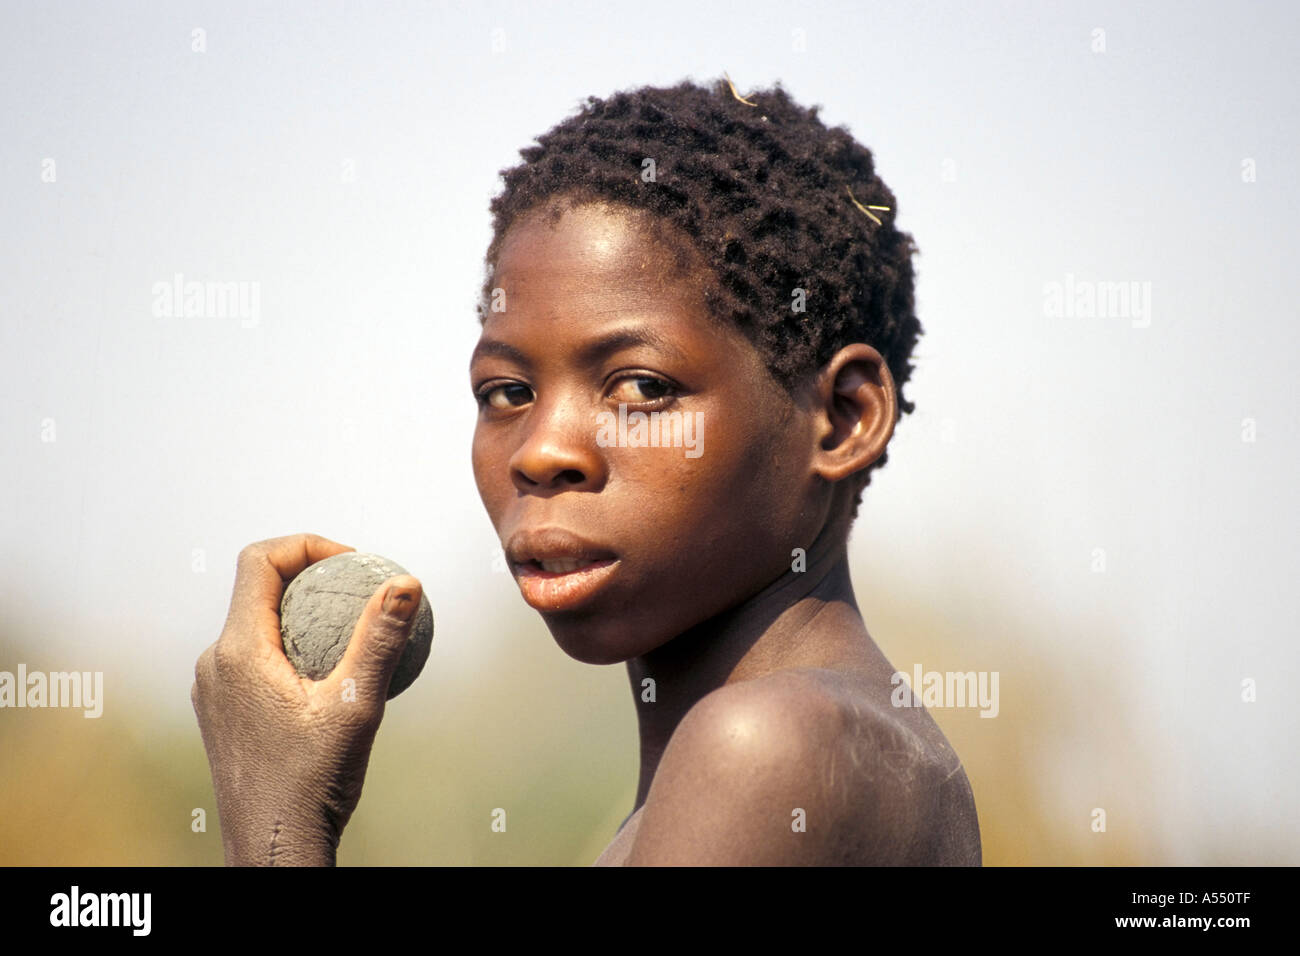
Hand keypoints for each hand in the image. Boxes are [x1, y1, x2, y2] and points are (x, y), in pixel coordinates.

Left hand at [191, 533, 422, 865]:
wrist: (273, 850)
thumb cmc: (311, 785)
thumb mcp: (358, 706)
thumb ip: (380, 640)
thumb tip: (405, 583)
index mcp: (238, 652)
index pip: (260, 561)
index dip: (307, 545)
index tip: (352, 562)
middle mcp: (215, 664)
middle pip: (258, 589)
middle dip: (312, 577)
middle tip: (360, 590)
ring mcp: (214, 690)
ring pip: (257, 625)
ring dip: (302, 614)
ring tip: (351, 630)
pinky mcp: (222, 712)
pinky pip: (255, 658)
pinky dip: (293, 647)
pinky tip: (331, 674)